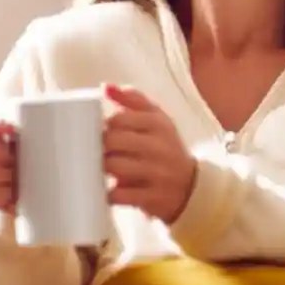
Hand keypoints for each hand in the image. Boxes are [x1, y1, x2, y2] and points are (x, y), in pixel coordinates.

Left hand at [102, 83, 196, 222]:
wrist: (190, 186)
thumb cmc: (164, 147)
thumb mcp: (156, 119)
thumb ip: (132, 100)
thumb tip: (105, 87)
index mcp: (158, 123)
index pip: (119, 119)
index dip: (103, 126)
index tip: (99, 131)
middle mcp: (159, 147)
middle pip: (113, 141)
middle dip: (99, 146)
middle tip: (94, 150)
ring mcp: (157, 173)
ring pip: (114, 166)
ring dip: (101, 168)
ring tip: (99, 168)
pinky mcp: (152, 197)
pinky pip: (120, 194)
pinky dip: (108, 193)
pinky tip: (106, 190)